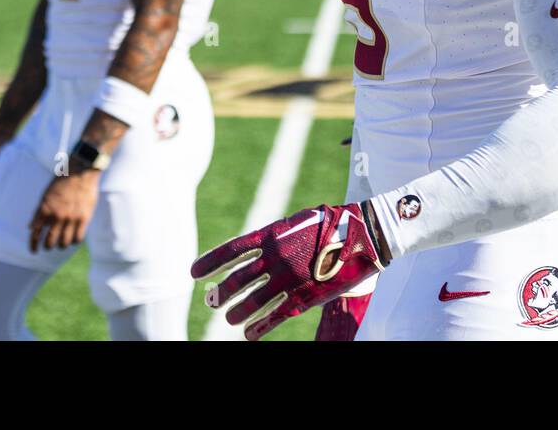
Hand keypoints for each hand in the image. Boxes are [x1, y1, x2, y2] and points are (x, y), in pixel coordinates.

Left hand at [29, 170, 100, 251]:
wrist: (80, 171)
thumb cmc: (62, 181)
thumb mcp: (45, 195)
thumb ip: (39, 213)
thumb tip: (31, 228)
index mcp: (44, 209)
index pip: (35, 233)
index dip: (33, 244)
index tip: (34, 251)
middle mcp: (56, 216)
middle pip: (49, 241)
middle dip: (47, 246)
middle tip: (48, 246)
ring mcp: (71, 218)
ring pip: (64, 242)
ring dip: (61, 245)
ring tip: (61, 244)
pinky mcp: (84, 218)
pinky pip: (78, 238)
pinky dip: (74, 241)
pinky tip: (73, 239)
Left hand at [192, 203, 385, 340]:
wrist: (364, 234)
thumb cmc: (331, 224)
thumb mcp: (297, 223)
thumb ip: (275, 238)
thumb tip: (255, 252)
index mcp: (272, 235)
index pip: (232, 251)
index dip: (210, 262)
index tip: (194, 273)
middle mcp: (276, 257)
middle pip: (237, 280)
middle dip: (220, 293)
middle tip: (211, 301)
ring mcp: (290, 278)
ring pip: (252, 301)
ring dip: (236, 312)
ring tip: (229, 319)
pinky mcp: (305, 296)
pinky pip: (275, 316)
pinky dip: (259, 327)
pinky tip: (249, 334)